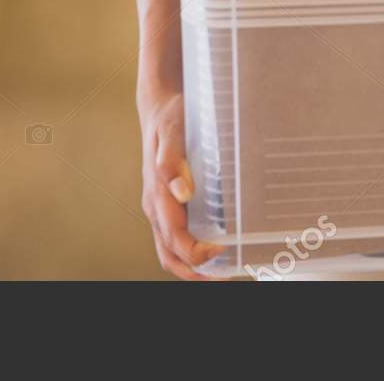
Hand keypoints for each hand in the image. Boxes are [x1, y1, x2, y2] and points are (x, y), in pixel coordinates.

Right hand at [139, 91, 225, 279]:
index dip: (196, 251)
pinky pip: (172, 239)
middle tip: (227, 274)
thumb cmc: (170, 118)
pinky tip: (212, 253)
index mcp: (156, 193)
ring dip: (191, 269)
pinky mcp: (166, 205)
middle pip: (170, 253)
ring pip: (169, 251)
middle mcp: (155, 206)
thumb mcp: (172, 131)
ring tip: (220, 275)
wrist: (159, 108)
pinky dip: (189, 255)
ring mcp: (159, 208)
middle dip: (196, 271)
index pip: (174, 236)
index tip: (222, 249)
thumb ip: (172, 161)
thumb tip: (181, 192)